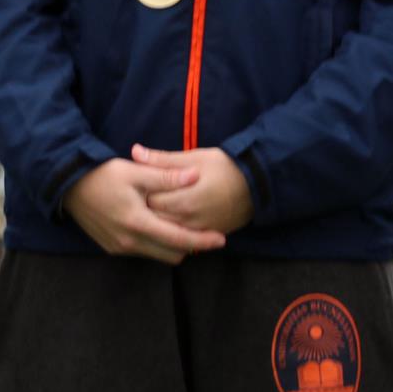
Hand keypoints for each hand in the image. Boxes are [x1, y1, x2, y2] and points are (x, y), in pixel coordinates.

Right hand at [64, 158, 227, 263]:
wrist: (68, 186)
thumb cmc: (103, 175)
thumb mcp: (135, 172)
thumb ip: (166, 177)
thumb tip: (195, 176)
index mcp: (137, 223)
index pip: (178, 240)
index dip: (202, 241)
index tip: (221, 239)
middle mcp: (129, 242)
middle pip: (171, 254)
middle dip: (190, 245)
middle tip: (204, 231)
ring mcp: (120, 248)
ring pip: (157, 255)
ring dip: (172, 245)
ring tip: (184, 227)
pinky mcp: (113, 248)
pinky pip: (143, 251)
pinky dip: (156, 243)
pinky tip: (160, 226)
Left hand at [133, 145, 253, 234]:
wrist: (258, 185)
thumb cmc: (225, 166)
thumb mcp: (194, 157)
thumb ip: (162, 160)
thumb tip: (135, 152)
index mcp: (183, 199)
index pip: (148, 201)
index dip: (139, 193)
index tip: (137, 184)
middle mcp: (188, 220)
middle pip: (154, 220)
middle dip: (145, 209)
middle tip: (140, 197)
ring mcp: (197, 231)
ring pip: (166, 232)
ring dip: (157, 222)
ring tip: (151, 208)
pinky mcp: (206, 235)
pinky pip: (182, 239)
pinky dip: (172, 231)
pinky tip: (167, 222)